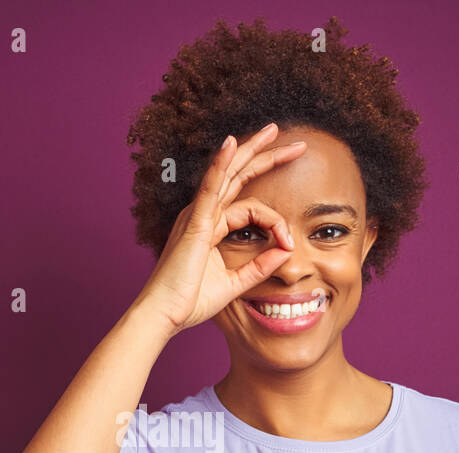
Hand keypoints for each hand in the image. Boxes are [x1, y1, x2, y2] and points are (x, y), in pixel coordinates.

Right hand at [131, 123, 307, 336]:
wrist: (164, 315)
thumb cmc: (189, 302)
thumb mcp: (234, 283)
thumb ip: (260, 267)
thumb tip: (287, 251)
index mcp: (210, 227)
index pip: (252, 208)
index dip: (277, 222)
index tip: (289, 244)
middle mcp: (203, 215)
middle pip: (239, 176)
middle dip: (266, 156)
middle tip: (294, 142)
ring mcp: (198, 216)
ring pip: (229, 173)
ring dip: (252, 150)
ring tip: (273, 130)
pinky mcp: (195, 224)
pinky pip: (210, 187)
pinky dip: (220, 164)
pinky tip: (231, 143)